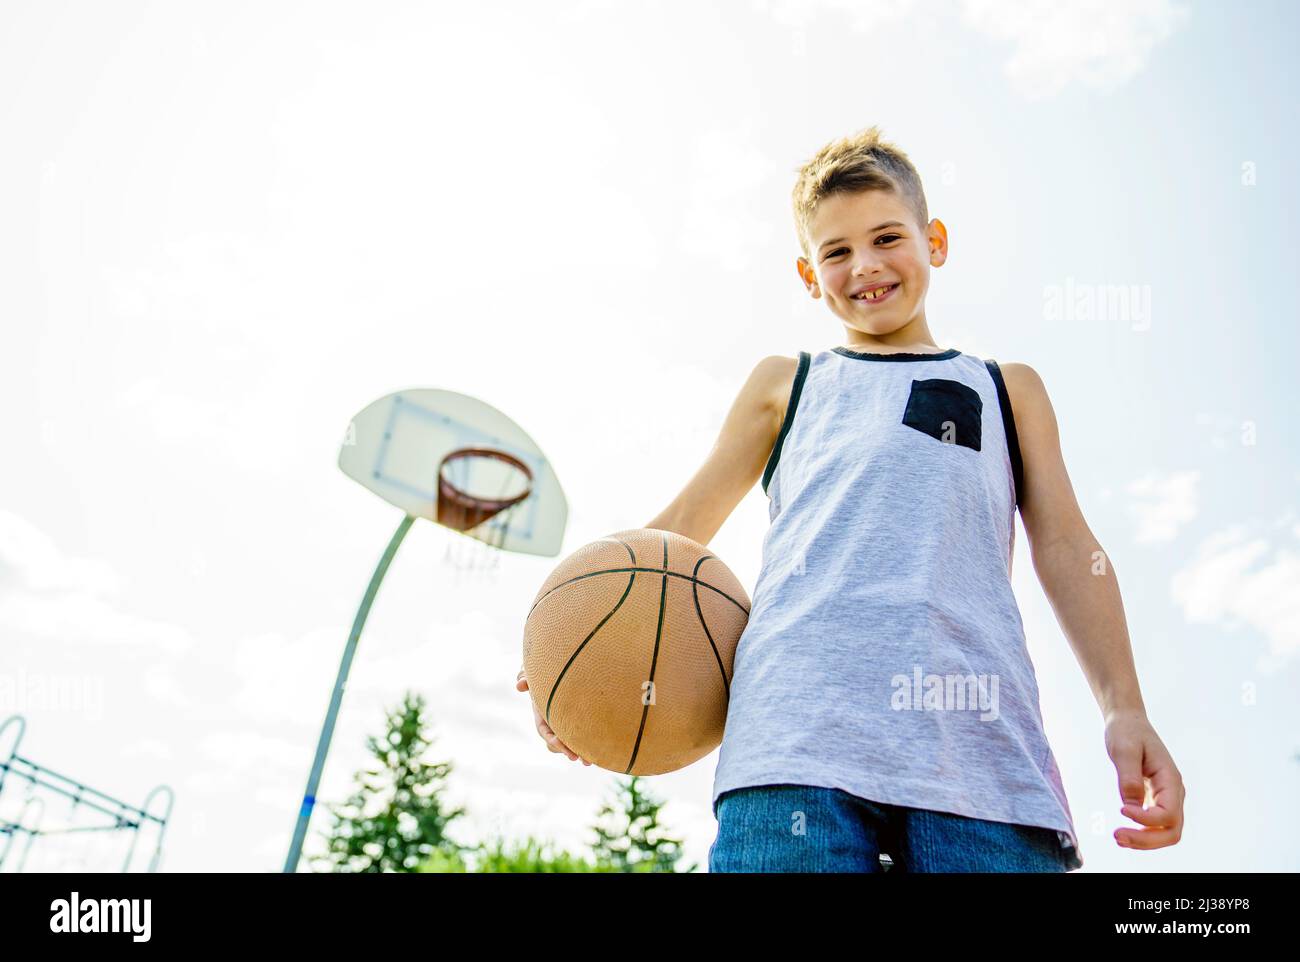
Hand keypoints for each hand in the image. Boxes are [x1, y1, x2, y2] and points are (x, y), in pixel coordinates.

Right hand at [516, 668, 590, 764]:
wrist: (561, 669)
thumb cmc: (544, 671)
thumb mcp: (533, 674)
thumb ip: (525, 678)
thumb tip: (519, 685)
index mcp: (542, 715)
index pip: (544, 732)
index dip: (551, 740)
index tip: (559, 744)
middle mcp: (553, 722)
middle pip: (557, 742)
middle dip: (566, 750)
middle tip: (576, 757)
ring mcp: (565, 723)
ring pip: (570, 742)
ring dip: (579, 752)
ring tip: (589, 761)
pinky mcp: (578, 721)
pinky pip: (582, 735)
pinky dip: (589, 743)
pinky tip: (600, 749)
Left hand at [1104, 710, 1183, 850]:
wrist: (1128, 722)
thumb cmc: (1126, 732)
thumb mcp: (1124, 750)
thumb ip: (1129, 778)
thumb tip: (1130, 805)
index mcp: (1171, 780)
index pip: (1168, 813)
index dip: (1145, 819)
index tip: (1120, 809)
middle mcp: (1174, 793)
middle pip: (1172, 830)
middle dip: (1147, 840)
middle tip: (1117, 837)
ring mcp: (1166, 798)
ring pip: (1165, 832)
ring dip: (1144, 841)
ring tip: (1117, 838)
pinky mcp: (1155, 800)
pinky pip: (1155, 826)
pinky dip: (1141, 834)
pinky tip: (1122, 833)